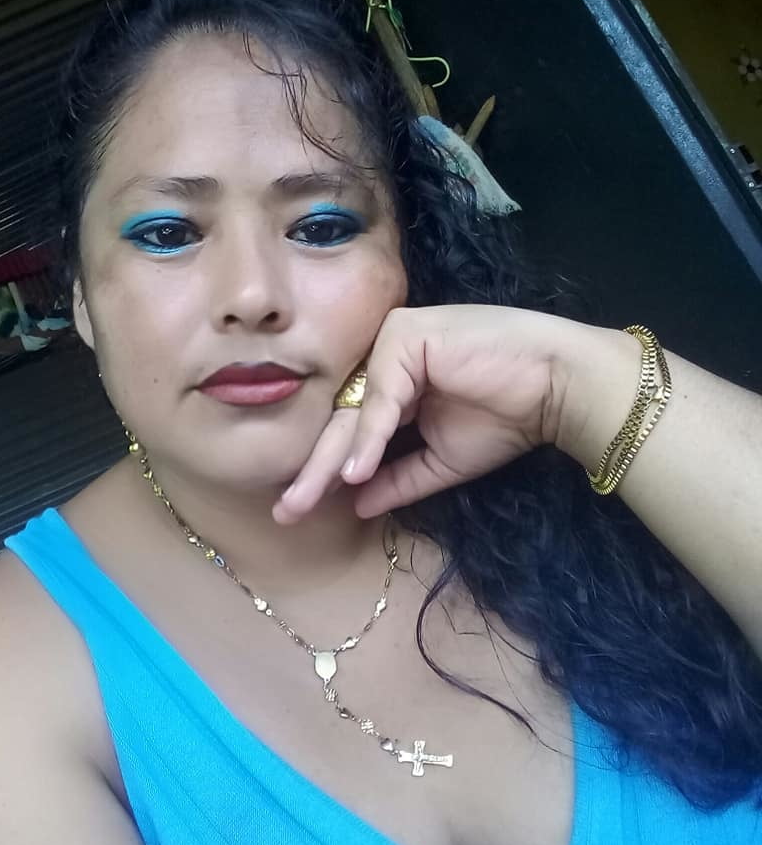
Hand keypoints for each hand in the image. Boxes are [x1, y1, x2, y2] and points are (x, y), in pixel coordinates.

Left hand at [273, 304, 603, 523]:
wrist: (559, 386)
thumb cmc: (508, 416)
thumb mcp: (441, 459)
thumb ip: (397, 478)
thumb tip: (356, 505)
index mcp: (391, 383)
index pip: (350, 429)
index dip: (325, 470)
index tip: (298, 508)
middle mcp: (383, 358)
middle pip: (342, 420)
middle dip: (313, 470)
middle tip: (284, 511)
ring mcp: (390, 341)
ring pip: (353, 410)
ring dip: (328, 460)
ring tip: (302, 501)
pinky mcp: (405, 334)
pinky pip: (381, 396)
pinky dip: (368, 435)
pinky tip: (354, 473)